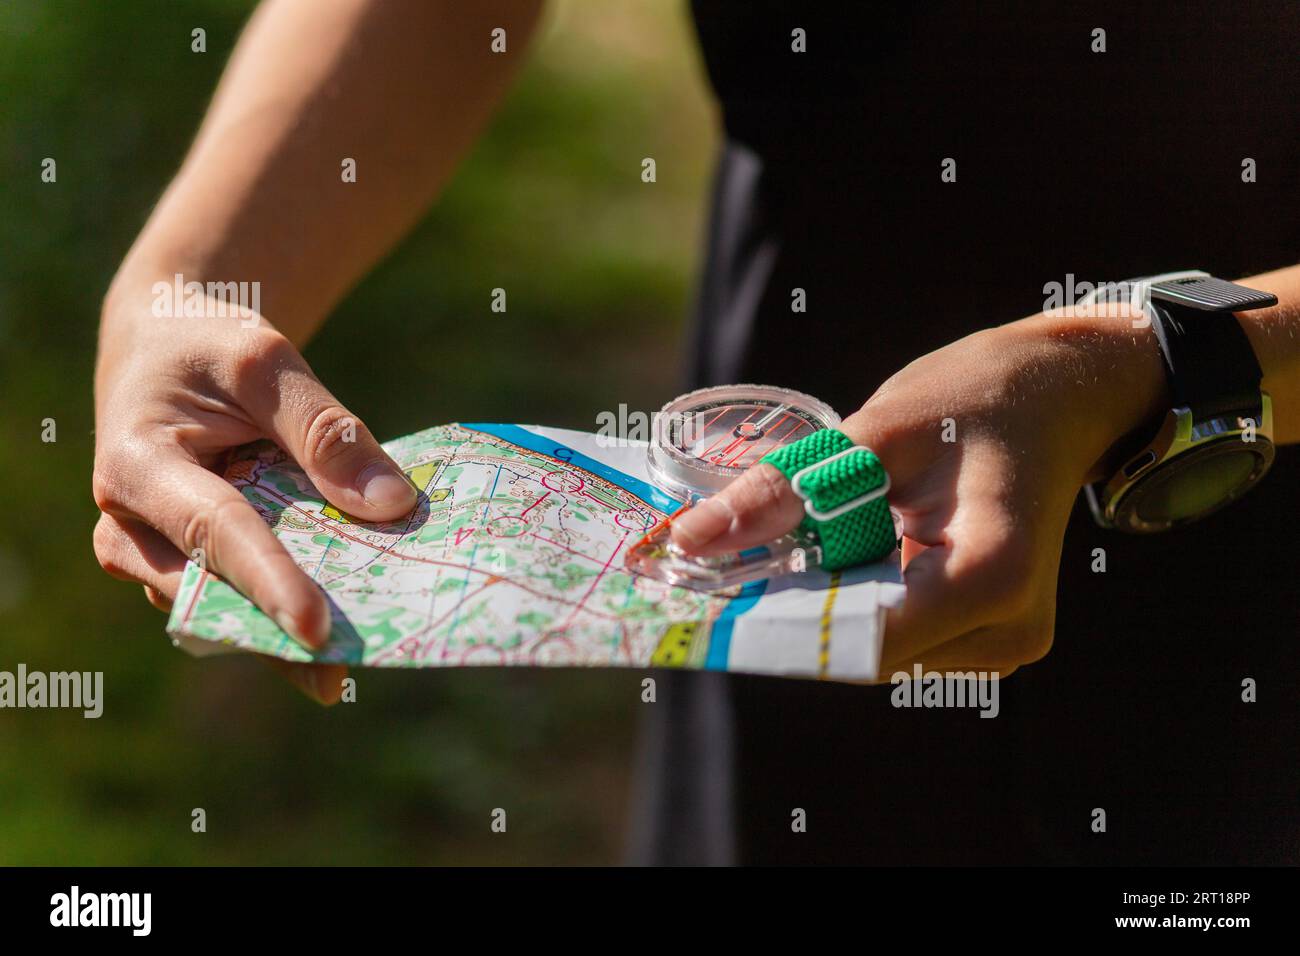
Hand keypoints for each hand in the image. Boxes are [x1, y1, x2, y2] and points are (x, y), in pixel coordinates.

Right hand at [92, 291, 417, 703]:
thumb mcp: (265, 362)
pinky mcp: (191, 569)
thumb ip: (323, 431)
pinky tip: (356, 620)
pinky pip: (242, 599)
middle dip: (288, 625)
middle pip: (220, 591)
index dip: (269, 581)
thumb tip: (391, 506)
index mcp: (138, 467)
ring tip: (373, 643)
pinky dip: (294, 606)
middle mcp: (132, 530)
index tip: (318, 630)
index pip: (213, 532)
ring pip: (231, 610)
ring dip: (293, 625)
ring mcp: (157, 559)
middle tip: (367, 656)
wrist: (163, 348)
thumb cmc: (207, 347)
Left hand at [671, 311, 1167, 675]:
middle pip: (863, 650)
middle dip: (790, 610)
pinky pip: (899, 638)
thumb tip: (686, 541)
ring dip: (822, 605)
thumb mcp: (873, 430)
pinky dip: (855, 601)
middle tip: (726, 563)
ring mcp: (1005, 644)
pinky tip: (842, 551)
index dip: (779, 622)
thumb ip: (782, 491)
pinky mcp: (991, 639)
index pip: (861, 637)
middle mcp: (1007, 630)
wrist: (1057, 397)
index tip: (709, 595)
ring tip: (794, 542)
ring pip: (874, 649)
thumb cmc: (975, 398)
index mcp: (992, 575)